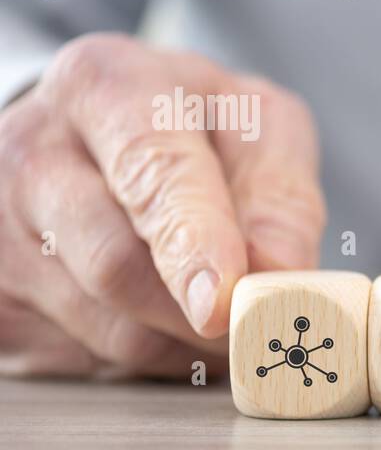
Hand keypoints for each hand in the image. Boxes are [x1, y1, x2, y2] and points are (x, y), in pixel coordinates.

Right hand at [0, 33, 324, 376]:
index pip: (150, 172)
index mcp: (106, 88)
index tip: (223, 301)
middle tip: (257, 328)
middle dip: (201, 314)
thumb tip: (283, 273)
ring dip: (183, 342)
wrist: (90, 132)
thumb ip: (282, 194)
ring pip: (107, 328)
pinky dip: (146, 355)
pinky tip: (159, 317)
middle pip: (115, 265)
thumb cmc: (189, 128)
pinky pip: (86, 361)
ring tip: (217, 311)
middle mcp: (34, 152)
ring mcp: (1, 231)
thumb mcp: (255, 128)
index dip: (191, 243)